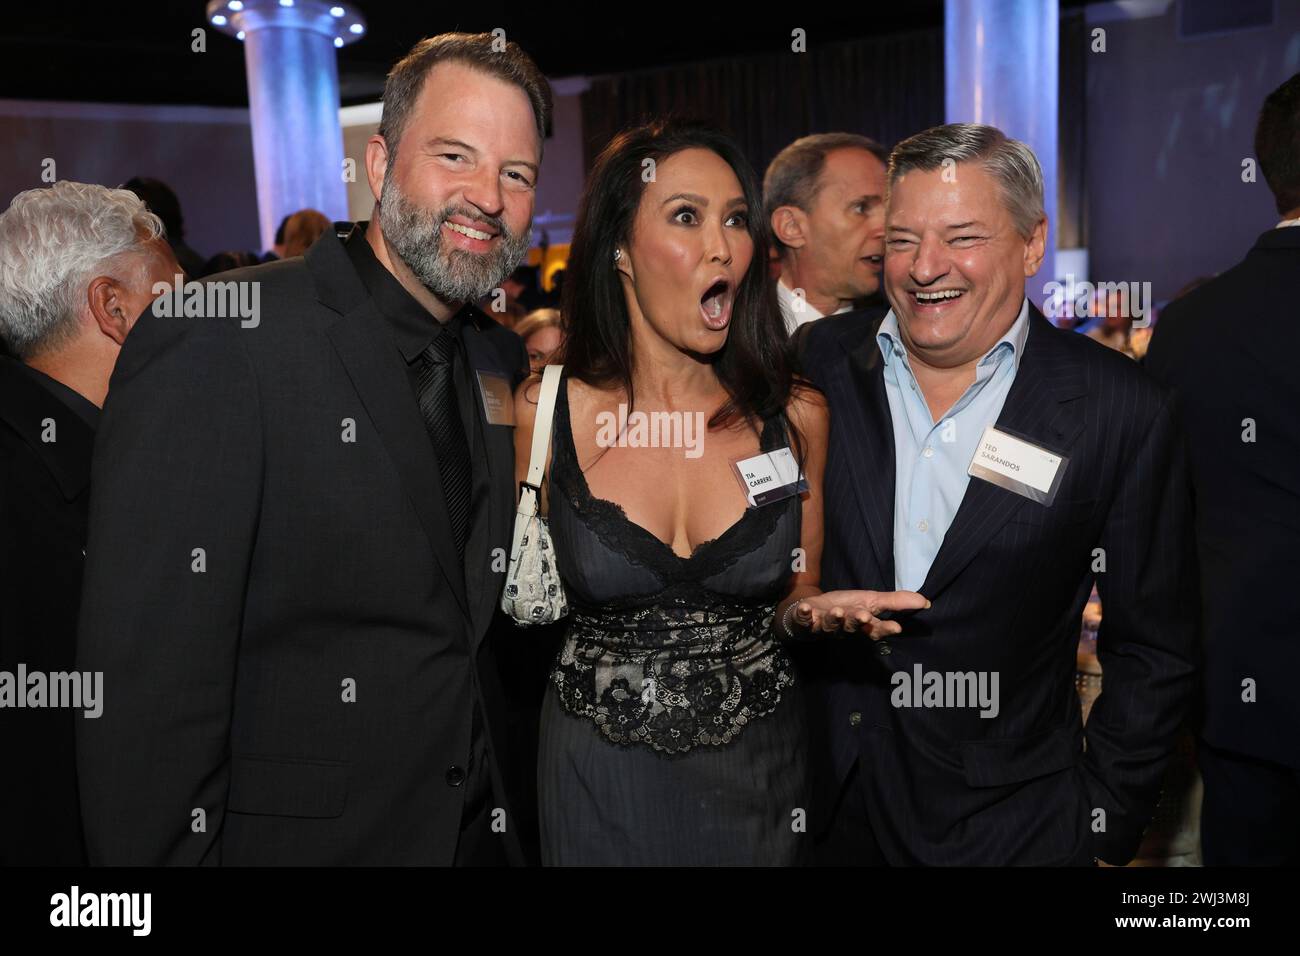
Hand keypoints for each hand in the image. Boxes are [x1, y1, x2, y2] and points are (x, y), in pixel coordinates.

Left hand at [790, 590, 929, 639]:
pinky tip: (805, 608)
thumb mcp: (871, 601)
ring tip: (838, 611)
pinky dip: (803, 614)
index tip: (896, 627)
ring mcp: (823, 626)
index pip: (876, 630)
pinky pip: (803, 620)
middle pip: (851, 627)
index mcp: (861, 625)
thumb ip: (896, 602)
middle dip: (857, 621)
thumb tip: (926, 601)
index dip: (885, 629)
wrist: (815, 609)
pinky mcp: (805, 621)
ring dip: (834, 619)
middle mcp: (843, 629)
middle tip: (863, 616)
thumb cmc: (847, 607)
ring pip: (830, 625)